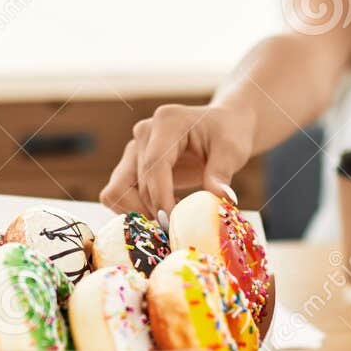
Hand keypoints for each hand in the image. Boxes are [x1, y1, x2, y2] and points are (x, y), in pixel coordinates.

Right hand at [100, 102, 254, 219]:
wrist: (222, 125)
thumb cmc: (228, 133)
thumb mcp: (232, 150)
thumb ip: (222, 174)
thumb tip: (222, 200)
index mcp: (167, 122)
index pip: (154, 164)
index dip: (161, 197)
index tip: (173, 223)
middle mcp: (144, 133)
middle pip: (138, 182)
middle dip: (155, 210)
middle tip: (180, 228)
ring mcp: (134, 148)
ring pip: (118, 190)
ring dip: (141, 211)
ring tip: (172, 218)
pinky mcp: (131, 163)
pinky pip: (118, 193)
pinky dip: (135, 209)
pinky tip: (164, 209)